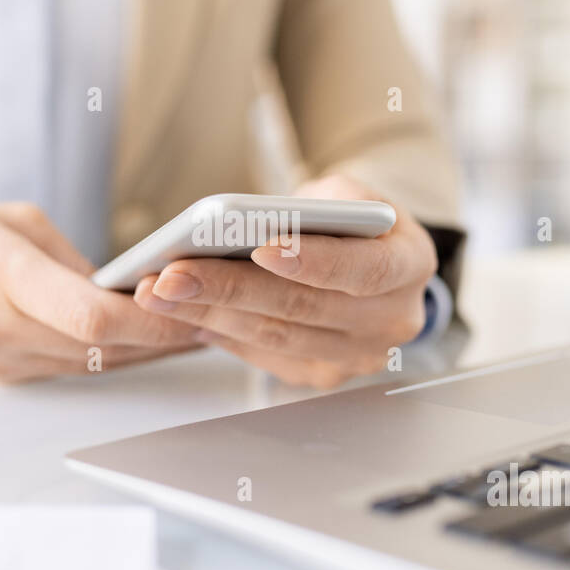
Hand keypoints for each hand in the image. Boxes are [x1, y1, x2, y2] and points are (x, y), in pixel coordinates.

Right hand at [0, 200, 199, 381]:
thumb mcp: (8, 221)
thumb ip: (70, 259)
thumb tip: (128, 290)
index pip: (92, 316)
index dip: (151, 318)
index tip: (193, 303)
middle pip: (100, 347)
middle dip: (162, 334)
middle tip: (215, 313)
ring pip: (89, 363)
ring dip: (142, 350)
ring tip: (193, 327)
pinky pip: (65, 368)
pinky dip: (106, 355)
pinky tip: (142, 340)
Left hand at [133, 175, 437, 388]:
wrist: (372, 263)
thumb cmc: (352, 223)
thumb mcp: (347, 194)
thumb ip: (313, 206)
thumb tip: (245, 225)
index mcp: (410, 264)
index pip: (363, 268)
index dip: (312, 261)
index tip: (261, 246)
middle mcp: (393, 318)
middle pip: (303, 308)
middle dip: (229, 289)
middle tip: (172, 275)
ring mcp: (360, 355)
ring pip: (276, 338)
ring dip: (210, 316)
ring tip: (159, 293)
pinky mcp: (324, 375)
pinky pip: (265, 357)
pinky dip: (221, 334)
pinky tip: (183, 315)